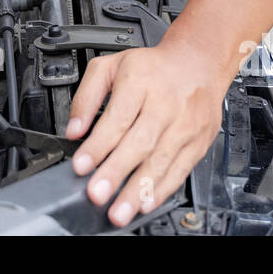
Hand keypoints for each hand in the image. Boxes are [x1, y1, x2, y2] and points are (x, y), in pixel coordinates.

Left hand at [66, 37, 228, 226]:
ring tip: (119, 210)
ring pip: (160, 161)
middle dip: (116, 172)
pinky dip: (162, 189)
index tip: (82, 165)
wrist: (198, 63)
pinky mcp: (198, 142)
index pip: (118, 118)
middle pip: (140, 142)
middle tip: (97, 193)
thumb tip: (74, 130)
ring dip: (138, 189)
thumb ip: (86, 97)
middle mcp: (165, 103)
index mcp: (140, 80)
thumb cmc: (151, 68)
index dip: (99, 145)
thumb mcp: (110, 67)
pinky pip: (180, 170)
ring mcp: (185, 124)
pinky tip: (146, 202)